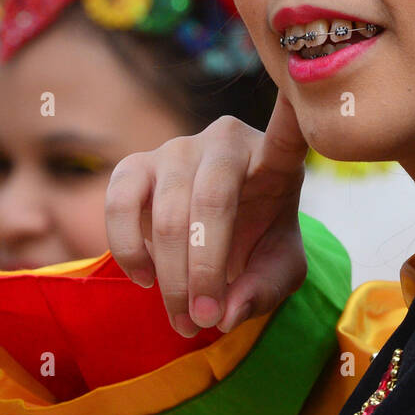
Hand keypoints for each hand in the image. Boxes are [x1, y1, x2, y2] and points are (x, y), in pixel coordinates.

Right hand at [105, 92, 308, 337]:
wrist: (217, 237)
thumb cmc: (259, 242)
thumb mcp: (278, 271)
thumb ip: (264, 290)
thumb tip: (227, 312)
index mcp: (275, 159)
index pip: (288, 134)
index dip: (290, 115)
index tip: (295, 94)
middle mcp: (226, 140)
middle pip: (212, 201)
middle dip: (204, 270)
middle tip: (204, 321)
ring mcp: (178, 147)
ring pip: (166, 211)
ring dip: (171, 276)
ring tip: (183, 319)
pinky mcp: (137, 164)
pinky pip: (119, 201)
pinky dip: (128, 248)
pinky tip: (146, 279)